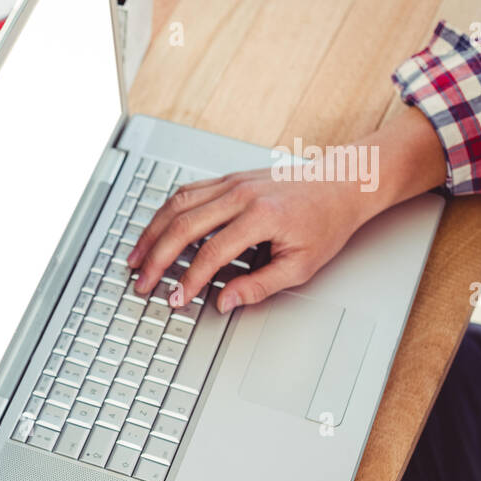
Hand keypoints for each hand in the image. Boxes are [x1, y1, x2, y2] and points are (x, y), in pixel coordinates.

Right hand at [125, 108, 449, 313]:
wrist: (345, 182)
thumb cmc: (327, 221)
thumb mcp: (303, 265)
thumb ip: (260, 286)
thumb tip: (224, 302)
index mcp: (262, 216)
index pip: (212, 253)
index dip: (189, 280)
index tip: (176, 298)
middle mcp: (242, 194)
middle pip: (184, 226)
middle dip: (157, 258)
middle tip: (142, 281)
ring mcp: (232, 183)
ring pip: (178, 205)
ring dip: (152, 233)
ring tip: (136, 257)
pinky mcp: (229, 178)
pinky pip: (187, 192)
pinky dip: (165, 213)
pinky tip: (154, 231)